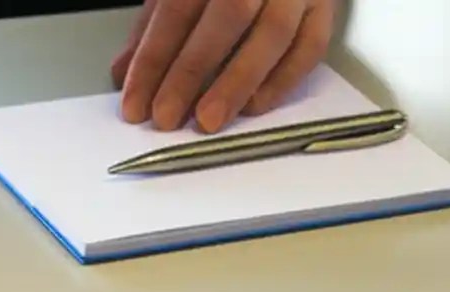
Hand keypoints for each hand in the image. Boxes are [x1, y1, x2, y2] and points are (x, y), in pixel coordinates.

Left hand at [110, 0, 338, 132]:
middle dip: (191, 73)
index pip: (176, 8)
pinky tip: (252, 108)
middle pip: (227, 17)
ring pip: (273, 33)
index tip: (135, 105)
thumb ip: (152, 26)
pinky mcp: (326, 5)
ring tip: (207, 121)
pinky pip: (311, 44)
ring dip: (237, 82)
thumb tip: (123, 76)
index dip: (153, 59)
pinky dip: (282, 80)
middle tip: (166, 118)